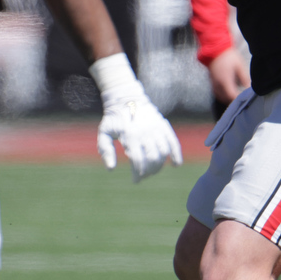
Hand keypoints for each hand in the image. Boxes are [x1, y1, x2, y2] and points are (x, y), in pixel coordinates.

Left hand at [90, 54, 182, 181]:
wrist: (126, 98)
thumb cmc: (113, 118)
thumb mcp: (104, 132)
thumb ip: (106, 150)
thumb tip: (111, 169)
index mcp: (130, 135)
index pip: (138, 160)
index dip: (138, 174)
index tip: (135, 181)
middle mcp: (145, 132)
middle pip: (153, 159)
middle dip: (149, 172)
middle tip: (143, 176)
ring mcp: (156, 129)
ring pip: (164, 152)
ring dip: (160, 165)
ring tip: (153, 170)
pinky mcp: (163, 126)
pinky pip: (173, 142)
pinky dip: (177, 155)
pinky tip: (176, 165)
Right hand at [207, 48, 249, 103]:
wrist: (215, 49)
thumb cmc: (229, 56)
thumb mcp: (239, 66)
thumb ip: (244, 78)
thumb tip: (249, 87)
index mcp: (225, 81)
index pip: (232, 96)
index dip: (238, 99)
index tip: (245, 99)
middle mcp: (218, 84)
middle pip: (225, 99)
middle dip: (233, 101)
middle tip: (242, 100)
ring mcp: (213, 83)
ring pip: (220, 97)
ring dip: (227, 99)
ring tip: (236, 98)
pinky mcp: (212, 81)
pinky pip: (216, 93)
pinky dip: (222, 96)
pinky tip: (228, 93)